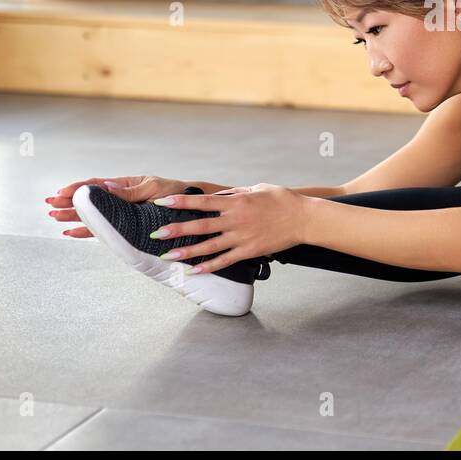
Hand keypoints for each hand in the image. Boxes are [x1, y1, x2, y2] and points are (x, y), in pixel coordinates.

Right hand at [47, 175, 186, 237]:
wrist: (190, 206)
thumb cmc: (174, 194)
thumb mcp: (153, 189)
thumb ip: (130, 192)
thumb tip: (107, 187)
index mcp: (125, 185)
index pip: (97, 185)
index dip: (78, 189)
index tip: (62, 192)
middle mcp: (120, 198)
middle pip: (89, 200)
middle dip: (69, 202)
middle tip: (50, 204)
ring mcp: (120, 212)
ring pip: (92, 214)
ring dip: (72, 216)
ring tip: (53, 215)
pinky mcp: (124, 224)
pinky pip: (102, 228)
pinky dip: (86, 230)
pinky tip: (70, 232)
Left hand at [145, 184, 306, 273]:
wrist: (304, 218)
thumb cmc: (282, 200)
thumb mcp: (257, 188)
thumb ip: (235, 193)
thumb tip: (217, 197)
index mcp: (237, 202)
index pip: (202, 202)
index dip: (181, 203)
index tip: (162, 203)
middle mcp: (236, 220)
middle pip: (200, 226)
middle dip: (176, 230)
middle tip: (156, 234)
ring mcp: (242, 237)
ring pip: (209, 246)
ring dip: (187, 252)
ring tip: (168, 256)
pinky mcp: (249, 251)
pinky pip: (225, 260)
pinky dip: (208, 266)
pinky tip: (194, 270)